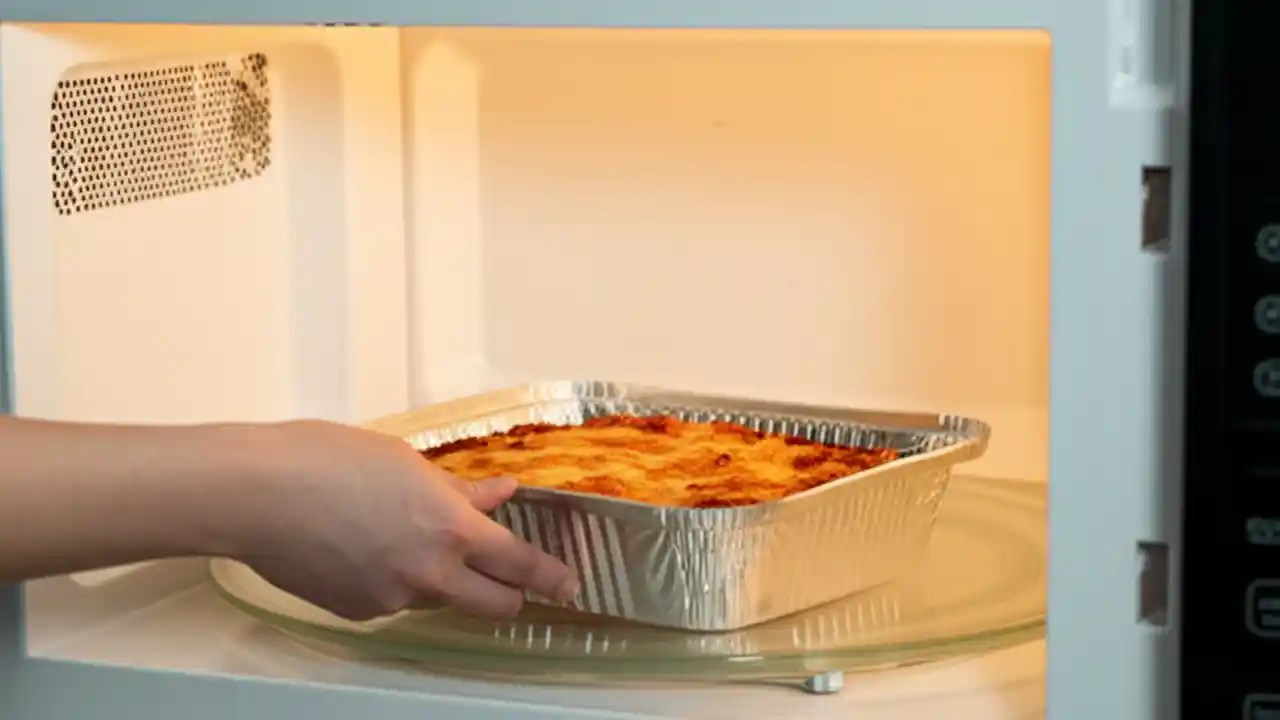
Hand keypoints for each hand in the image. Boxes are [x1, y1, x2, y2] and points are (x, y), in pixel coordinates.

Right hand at [231, 420, 577, 621]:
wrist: (256, 495)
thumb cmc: (326, 461)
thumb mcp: (405, 462)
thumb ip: (459, 489)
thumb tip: (497, 494)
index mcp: (450, 530)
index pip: (519, 564)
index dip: (550, 576)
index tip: (568, 584)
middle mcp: (428, 574)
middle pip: (493, 605)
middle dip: (510, 595)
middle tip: (511, 580)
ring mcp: (391, 599)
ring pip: (437, 598)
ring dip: (442, 579)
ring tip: (404, 535)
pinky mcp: (356, 611)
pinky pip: (393, 599)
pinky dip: (395, 580)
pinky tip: (365, 547)